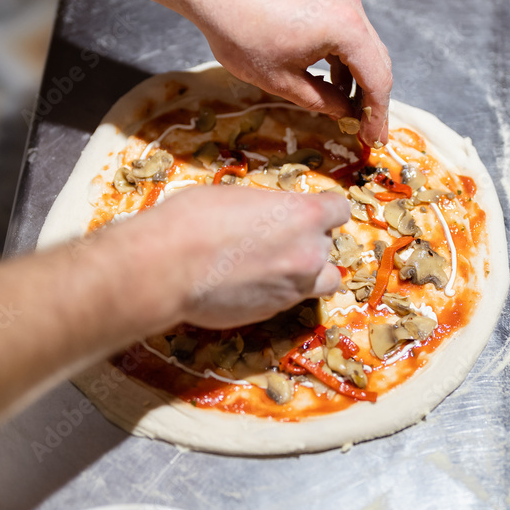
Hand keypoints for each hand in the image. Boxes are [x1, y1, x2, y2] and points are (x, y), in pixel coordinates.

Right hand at [105, 186, 350, 331]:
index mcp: (304, 215)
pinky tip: (253, 285)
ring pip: (324, 280)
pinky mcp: (274, 312)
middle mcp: (309, 252)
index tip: (312, 213)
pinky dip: (280, 293)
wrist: (169, 266)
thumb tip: (265, 218)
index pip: (340, 209)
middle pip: (329, 245)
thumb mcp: (236, 198)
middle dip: (309, 241)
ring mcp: (295, 287)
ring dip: (309, 273)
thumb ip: (266, 210)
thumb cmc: (194, 220)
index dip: (326, 211)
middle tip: (278, 240)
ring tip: (279, 268)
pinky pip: (292, 300)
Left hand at [188, 0, 391, 144]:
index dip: (377, 114)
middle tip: (369, 132)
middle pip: (377, 62)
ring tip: (350, 112)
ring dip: (359, 80)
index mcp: (347, 29)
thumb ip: (322, 102)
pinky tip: (333, 84)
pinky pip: (348, 34)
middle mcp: (351, 8)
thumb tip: (345, 114)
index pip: (377, 79)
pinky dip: (345, 60)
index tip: (374, 140)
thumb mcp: (283, 81)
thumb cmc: (242, 33)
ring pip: (364, 48)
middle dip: (372, 100)